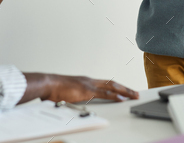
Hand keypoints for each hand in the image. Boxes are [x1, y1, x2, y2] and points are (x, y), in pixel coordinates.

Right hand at [19, 73, 138, 103]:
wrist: (48, 84)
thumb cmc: (53, 89)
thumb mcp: (67, 93)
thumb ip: (74, 96)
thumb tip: (76, 102)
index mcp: (86, 81)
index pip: (105, 84)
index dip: (116, 87)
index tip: (124, 91)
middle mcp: (90, 80)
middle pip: (112, 84)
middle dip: (125, 89)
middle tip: (135, 92)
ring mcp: (89, 84)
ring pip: (112, 87)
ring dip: (124, 91)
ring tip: (134, 95)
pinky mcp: (87, 91)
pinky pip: (104, 94)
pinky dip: (115, 96)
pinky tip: (122, 98)